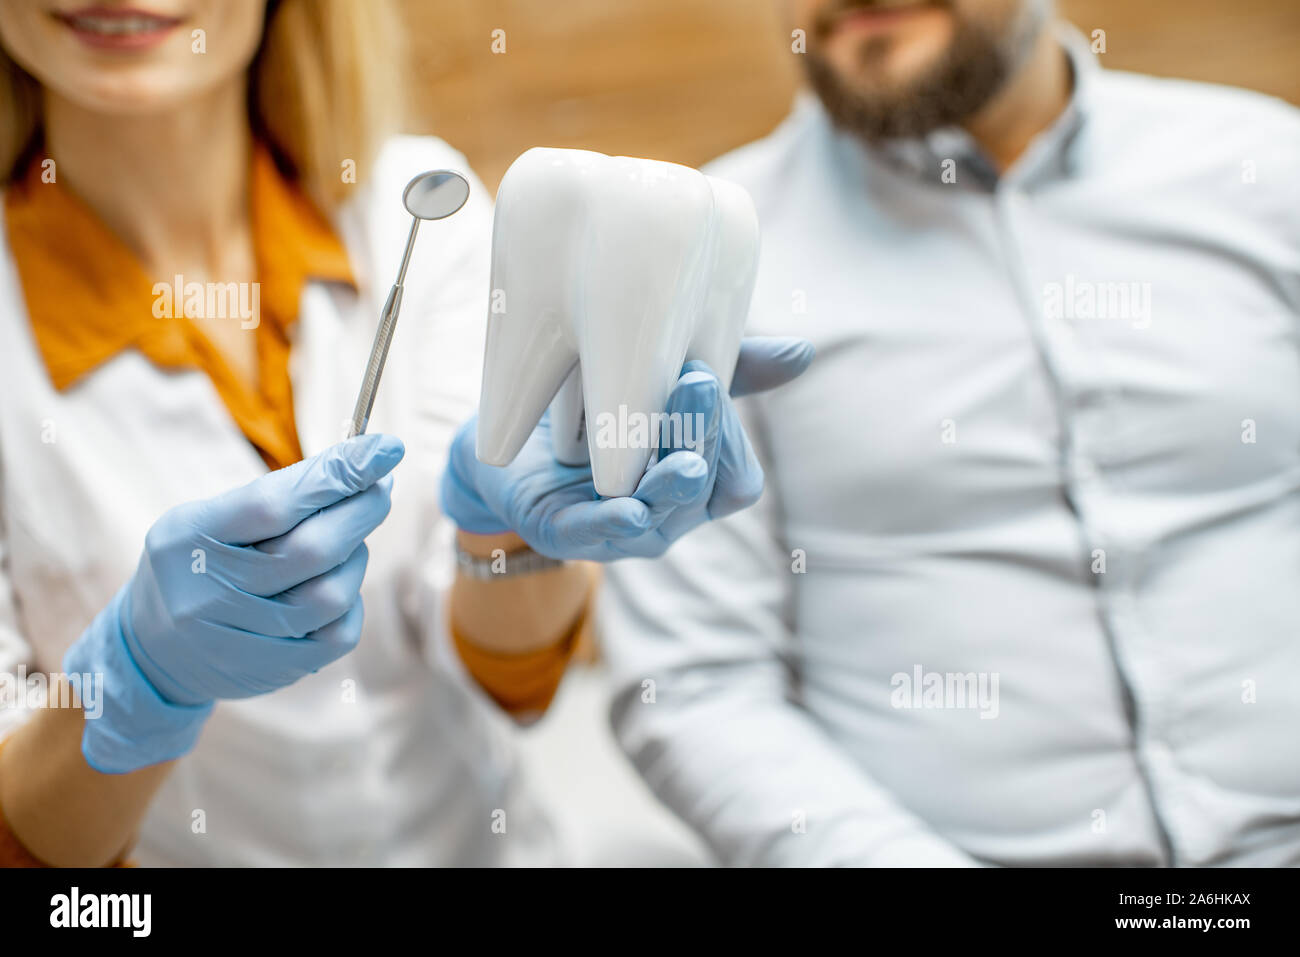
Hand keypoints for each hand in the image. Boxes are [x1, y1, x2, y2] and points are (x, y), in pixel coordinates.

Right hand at [64, 433, 404, 772]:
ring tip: (346, 541)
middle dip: (362, 510)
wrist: (155, 653)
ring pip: (333, 594)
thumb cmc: (196, 564)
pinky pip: (339, 633)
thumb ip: (274, 494)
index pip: (274, 503)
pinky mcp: (273, 671)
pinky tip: (336, 585)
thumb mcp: (207, 517)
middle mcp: (210, 594)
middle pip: (313, 550)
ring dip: (356, 558)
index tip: (385, 449)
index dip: (338, 474)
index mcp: (190, 538)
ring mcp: (242, 640)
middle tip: (381, 486)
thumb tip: (362, 466)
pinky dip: (351, 602)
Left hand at [440, 336, 812, 560]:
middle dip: (703, 438)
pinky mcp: (562, 533)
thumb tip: (801, 352)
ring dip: (671, 483)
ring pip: (657, 514)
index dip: (728, 432)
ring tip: (682, 458)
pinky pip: (594, 533)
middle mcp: (665, 514)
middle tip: (697, 383)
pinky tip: (626, 508)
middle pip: (701, 488)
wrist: (510, 445)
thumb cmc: (595, 419)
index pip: (734, 473)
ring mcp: (618, 531)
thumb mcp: (656, 385)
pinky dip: (611, 521)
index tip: (706, 374)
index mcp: (695, 486)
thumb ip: (730, 372)